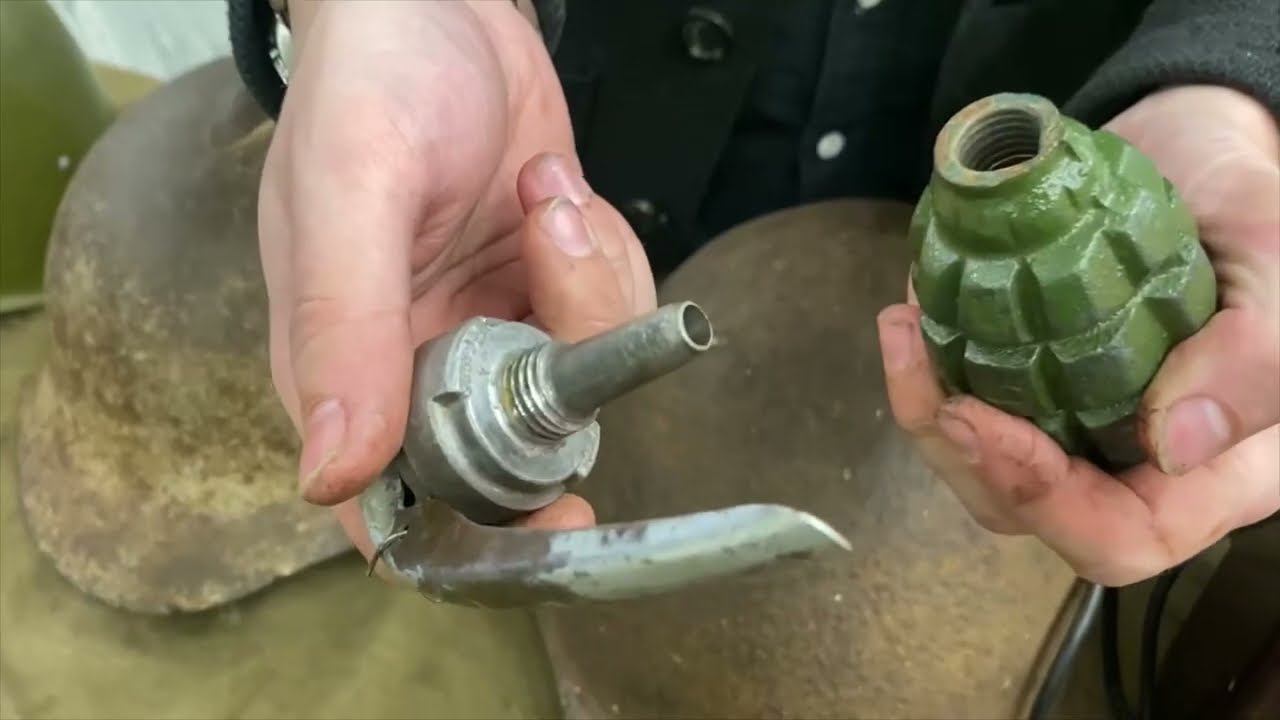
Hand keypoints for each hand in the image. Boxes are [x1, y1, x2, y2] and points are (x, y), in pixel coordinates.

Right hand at [257, 0, 655, 556]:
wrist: (439, 1)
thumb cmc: (373, 80)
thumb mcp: (351, 192)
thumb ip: (343, 331)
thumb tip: (331, 476)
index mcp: (344, 364)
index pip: (395, 502)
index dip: (472, 539)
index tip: (556, 515)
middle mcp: (416, 361)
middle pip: (514, 450)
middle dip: (562, 385)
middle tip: (563, 283)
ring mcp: (486, 324)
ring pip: (575, 380)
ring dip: (587, 293)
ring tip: (542, 199)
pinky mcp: (541, 285)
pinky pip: (606, 318)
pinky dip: (604, 261)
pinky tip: (556, 193)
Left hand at [878, 86, 1279, 584]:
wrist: (1200, 147)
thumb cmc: (1256, 202)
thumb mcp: (1279, 256)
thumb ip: (1256, 357)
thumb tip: (1174, 444)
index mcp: (1222, 467)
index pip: (1126, 535)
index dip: (1043, 499)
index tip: (973, 417)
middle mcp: (1144, 465)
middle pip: (1034, 514)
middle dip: (959, 451)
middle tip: (914, 359)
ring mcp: (1083, 428)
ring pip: (986, 470)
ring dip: (928, 409)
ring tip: (904, 325)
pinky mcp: (1037, 385)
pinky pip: (973, 406)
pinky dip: (931, 367)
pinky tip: (914, 307)